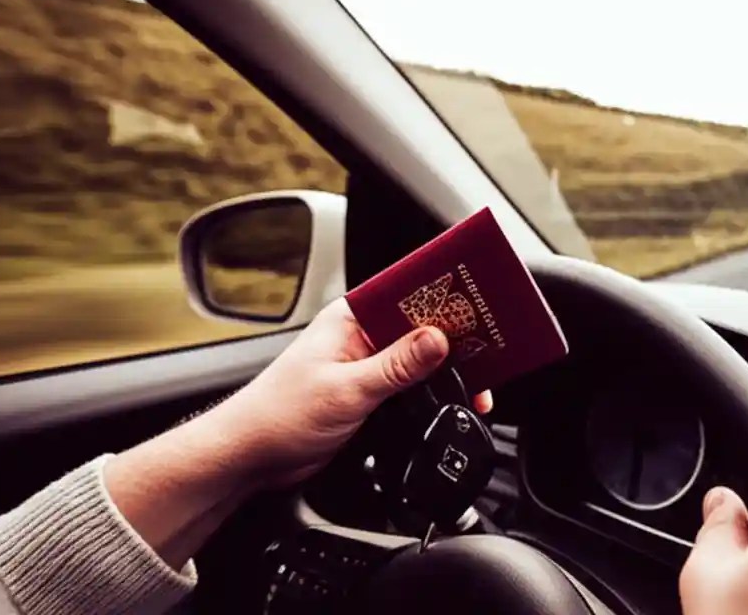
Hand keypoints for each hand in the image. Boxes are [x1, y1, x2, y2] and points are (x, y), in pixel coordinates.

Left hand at [207, 297, 491, 487]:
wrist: (252, 457)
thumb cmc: (279, 415)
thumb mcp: (346, 389)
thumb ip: (396, 366)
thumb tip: (439, 340)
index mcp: (352, 318)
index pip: (407, 290)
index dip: (445, 290)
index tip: (479, 295)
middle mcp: (363, 336)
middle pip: (422, 323)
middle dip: (458, 333)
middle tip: (496, 342)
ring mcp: (369, 364)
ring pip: (423, 357)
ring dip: (450, 367)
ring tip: (483, 379)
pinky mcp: (372, 394)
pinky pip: (415, 385)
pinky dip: (436, 392)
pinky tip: (456, 401)